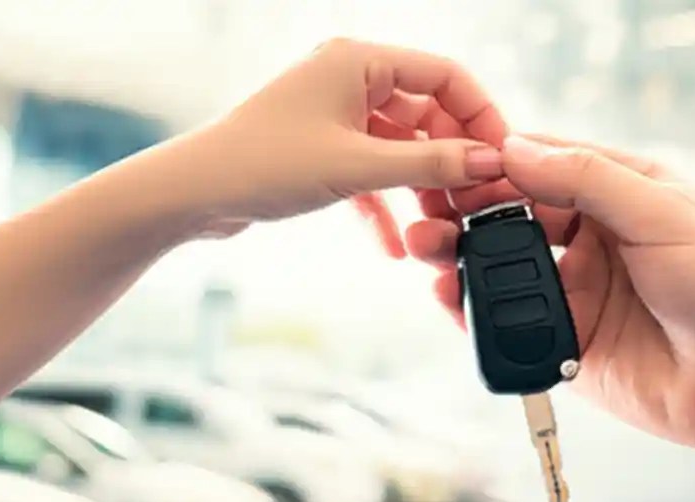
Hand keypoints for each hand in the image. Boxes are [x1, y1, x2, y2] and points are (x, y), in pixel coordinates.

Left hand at [170, 38, 508, 241]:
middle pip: (428, 114)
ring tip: (444, 228)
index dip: (481, 114)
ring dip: (422, 189)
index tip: (502, 156)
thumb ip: (430, 166)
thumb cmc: (262, 164)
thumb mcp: (358, 167)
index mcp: (358, 61)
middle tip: (479, 200)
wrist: (192, 195)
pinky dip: (386, 205)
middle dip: (453, 160)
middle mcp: (349, 79)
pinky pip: (374, 173)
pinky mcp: (325, 149)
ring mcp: (337, 115)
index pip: (444, 74)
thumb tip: (490, 162)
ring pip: (403, 149)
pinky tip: (397, 247)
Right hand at [395, 136, 694, 488]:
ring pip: (507, 271)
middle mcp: (599, 242)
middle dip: (469, 211)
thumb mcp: (663, 215)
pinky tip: (450, 298)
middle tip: (427, 210)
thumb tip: (516, 149)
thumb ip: (589, 180)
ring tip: (425, 250)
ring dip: (463, 259)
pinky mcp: (572, 348)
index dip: (500, 161)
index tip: (456, 162)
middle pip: (516, 217)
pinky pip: (514, 325)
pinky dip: (477, 312)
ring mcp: (584, 295)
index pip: (547, 164)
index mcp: (625, 195)